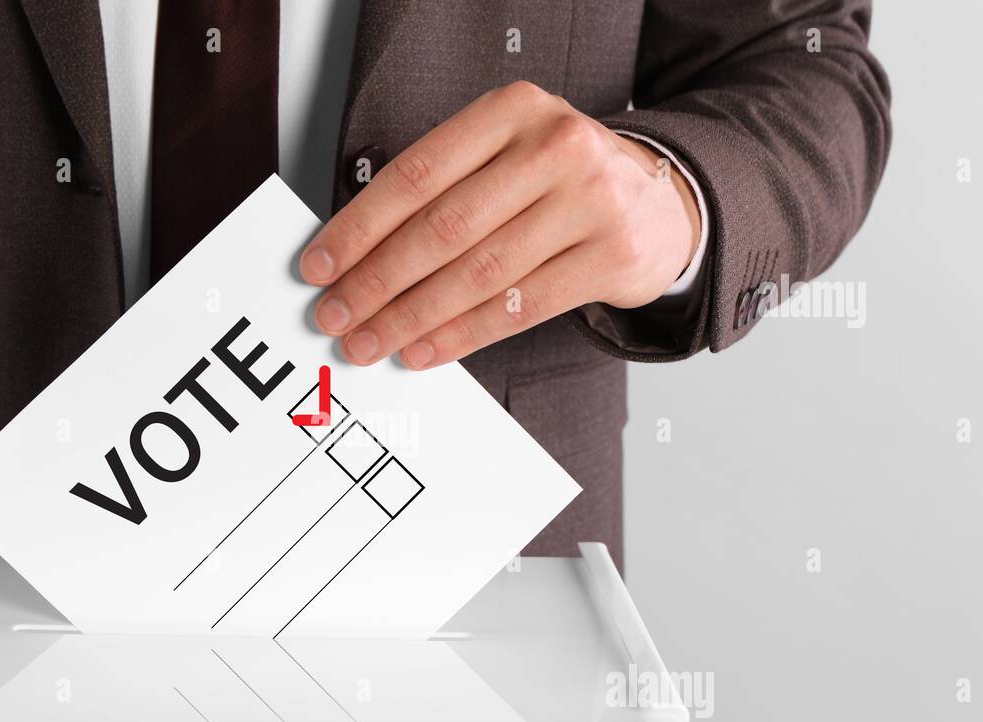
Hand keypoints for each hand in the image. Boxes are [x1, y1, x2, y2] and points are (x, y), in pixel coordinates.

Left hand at [299, 81, 700, 368]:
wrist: (663, 202)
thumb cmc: (562, 182)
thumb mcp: (507, 154)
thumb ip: (443, 189)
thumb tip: (356, 255)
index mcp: (513, 111)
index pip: (417, 174)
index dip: (359, 227)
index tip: (319, 265)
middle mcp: (555, 147)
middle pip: (443, 228)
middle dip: (376, 281)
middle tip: (335, 316)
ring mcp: (590, 202)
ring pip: (477, 275)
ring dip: (411, 318)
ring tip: (370, 342)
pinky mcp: (611, 257)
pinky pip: (517, 308)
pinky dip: (460, 336)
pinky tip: (423, 350)